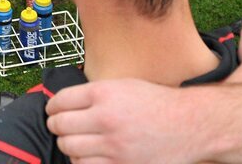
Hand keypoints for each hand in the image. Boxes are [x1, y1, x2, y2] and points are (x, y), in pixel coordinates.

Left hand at [46, 80, 197, 163]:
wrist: (189, 124)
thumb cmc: (156, 103)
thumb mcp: (123, 85)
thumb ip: (94, 93)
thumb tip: (63, 102)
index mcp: (104, 93)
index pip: (60, 101)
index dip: (52, 107)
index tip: (52, 110)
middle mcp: (106, 118)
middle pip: (60, 125)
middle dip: (56, 126)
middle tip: (59, 126)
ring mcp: (113, 145)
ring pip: (69, 148)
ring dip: (67, 144)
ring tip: (73, 141)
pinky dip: (81, 161)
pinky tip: (87, 156)